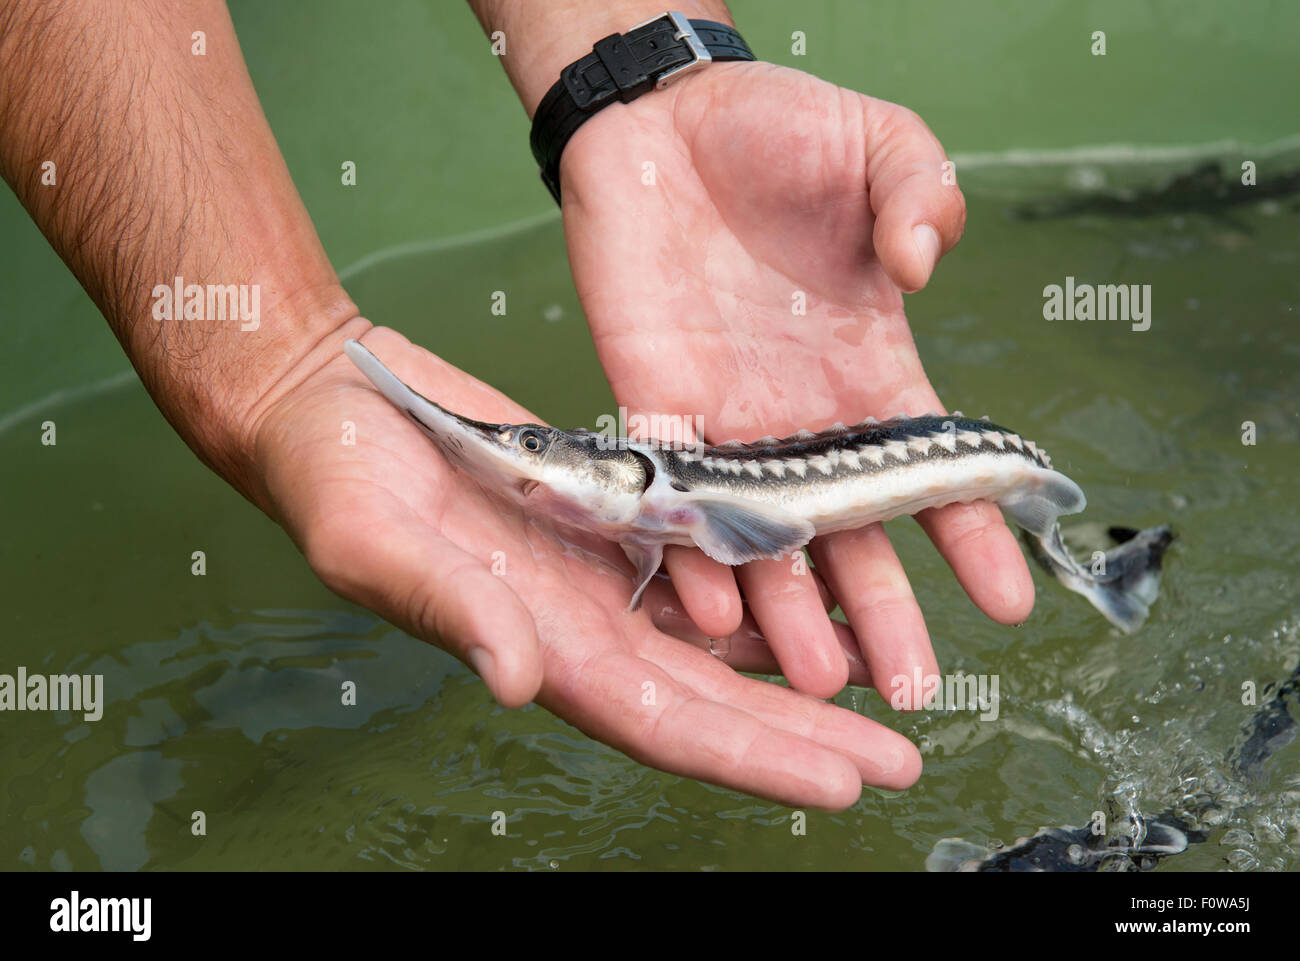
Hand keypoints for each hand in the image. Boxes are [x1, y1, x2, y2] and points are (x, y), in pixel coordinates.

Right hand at [252, 325, 921, 806]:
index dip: (752, 755)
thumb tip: (520, 679)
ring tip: (887, 684)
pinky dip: (764, 582)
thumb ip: (451, 608)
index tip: (842, 781)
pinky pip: (702, 559)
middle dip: (804, 733)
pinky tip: (819, 590)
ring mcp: (600, 569)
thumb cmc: (331, 475)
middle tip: (900, 760)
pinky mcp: (610, 511)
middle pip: (714, 695)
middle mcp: (583, 619)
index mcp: (538, 641)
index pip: (661, 719)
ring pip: (722, 635)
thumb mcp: (375, 540)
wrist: (331, 404)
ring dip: (802, 667)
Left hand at [559, 61, 1034, 698]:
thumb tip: (926, 265)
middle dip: (884, 611)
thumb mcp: (880, 144)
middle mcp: (804, 416)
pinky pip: (672, 498)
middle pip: (851, 534)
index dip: (969, 532)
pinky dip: (689, 553)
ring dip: (788, 610)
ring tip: (814, 681)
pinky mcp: (653, 407)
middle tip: (909, 687)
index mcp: (871, 367)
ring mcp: (729, 421)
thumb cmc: (778, 129)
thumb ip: (922, 195)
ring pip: (765, 538)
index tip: (1007, 601)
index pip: (927, 471)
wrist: (664, 121)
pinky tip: (712, 611)